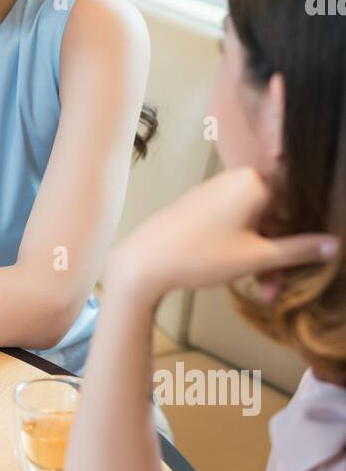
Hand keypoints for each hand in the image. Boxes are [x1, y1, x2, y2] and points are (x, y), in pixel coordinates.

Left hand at [106, 166, 339, 306]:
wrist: (143, 262)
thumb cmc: (202, 256)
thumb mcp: (257, 257)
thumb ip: (298, 250)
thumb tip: (335, 245)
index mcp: (254, 182)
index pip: (296, 201)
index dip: (303, 231)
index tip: (305, 259)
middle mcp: (235, 178)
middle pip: (274, 215)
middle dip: (278, 254)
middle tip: (275, 290)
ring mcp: (214, 190)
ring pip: (252, 223)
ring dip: (260, 256)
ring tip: (260, 292)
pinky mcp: (198, 204)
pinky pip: (231, 222)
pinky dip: (240, 246)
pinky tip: (237, 273)